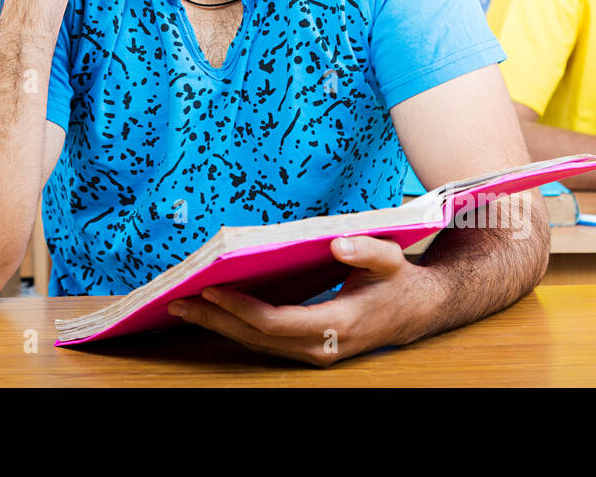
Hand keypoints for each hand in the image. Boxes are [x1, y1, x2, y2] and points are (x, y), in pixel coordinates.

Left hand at [167, 236, 444, 366]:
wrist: (418, 310)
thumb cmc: (399, 281)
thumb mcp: (391, 258)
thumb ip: (366, 251)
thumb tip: (339, 244)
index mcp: (337, 325)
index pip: (276, 322)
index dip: (241, 309)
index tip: (211, 291)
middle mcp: (320, 347)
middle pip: (256, 338)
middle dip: (215, 320)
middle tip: (177, 302)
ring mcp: (313, 353)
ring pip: (256, 344)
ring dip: (218, 326)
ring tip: (183, 308)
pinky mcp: (307, 348)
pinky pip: (264, 341)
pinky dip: (235, 327)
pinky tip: (213, 313)